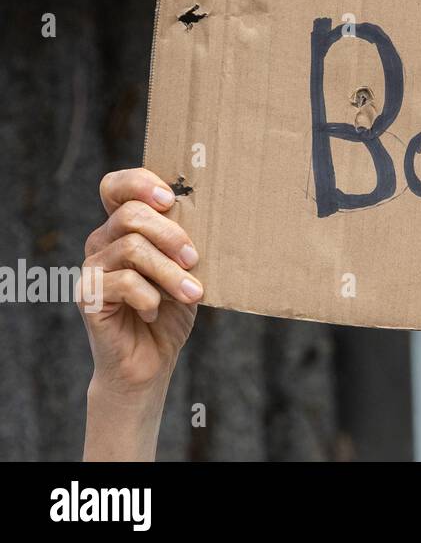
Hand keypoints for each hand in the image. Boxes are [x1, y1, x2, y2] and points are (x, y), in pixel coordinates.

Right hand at [79, 167, 202, 459]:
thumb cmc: (173, 308)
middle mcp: (102, 242)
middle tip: (194, 259)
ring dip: (170, 272)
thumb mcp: (187, 268)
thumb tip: (211, 214)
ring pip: (132, 249)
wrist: (151, 360)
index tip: (171, 198)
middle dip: (171, 234)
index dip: (139, 182)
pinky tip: (154, 311)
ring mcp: (92, 269)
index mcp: (124, 228)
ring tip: (192, 293)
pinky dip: (149, 297)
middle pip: (131, 215)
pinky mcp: (88, 297)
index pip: (115, 186)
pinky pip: (123, 283)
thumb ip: (186, 241)